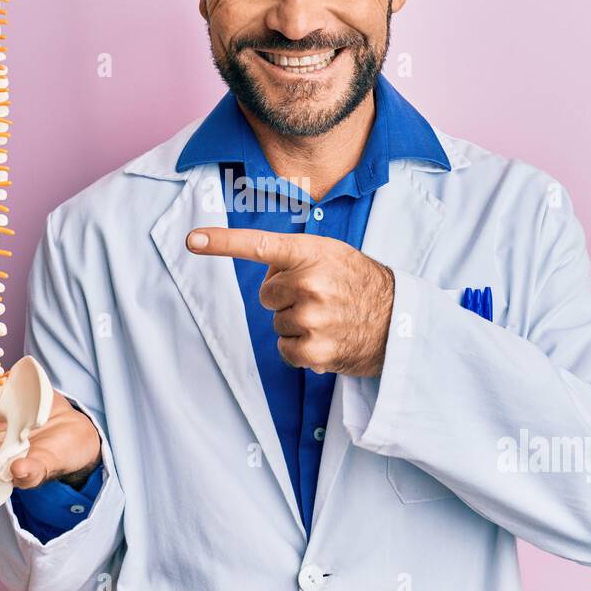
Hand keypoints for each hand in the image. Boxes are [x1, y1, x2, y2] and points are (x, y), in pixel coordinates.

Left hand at [187, 226, 394, 377]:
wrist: (398, 321)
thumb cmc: (359, 284)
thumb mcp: (333, 255)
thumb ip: (296, 257)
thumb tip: (268, 276)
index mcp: (312, 253)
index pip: (260, 245)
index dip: (222, 243)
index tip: (192, 240)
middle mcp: (311, 283)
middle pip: (267, 294)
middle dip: (286, 297)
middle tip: (320, 298)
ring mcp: (313, 318)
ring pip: (276, 323)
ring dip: (295, 324)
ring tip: (328, 319)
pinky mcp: (315, 349)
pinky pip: (286, 350)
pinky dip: (300, 349)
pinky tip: (325, 339)